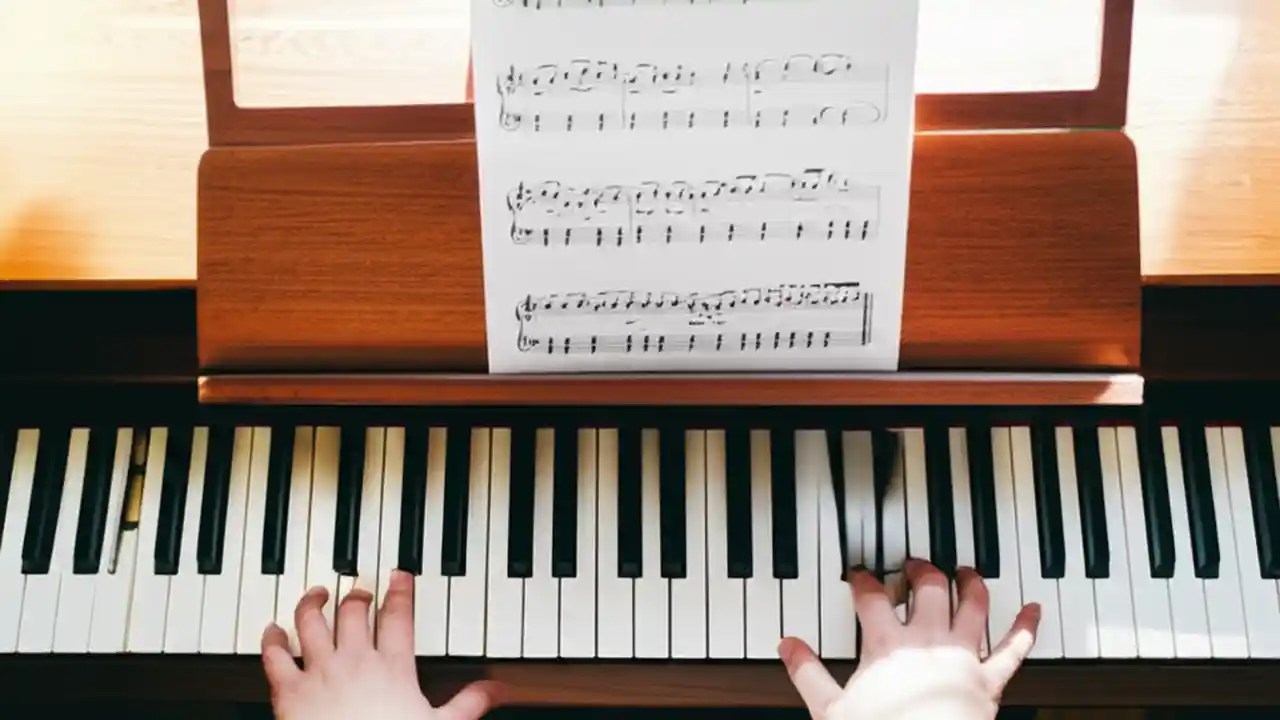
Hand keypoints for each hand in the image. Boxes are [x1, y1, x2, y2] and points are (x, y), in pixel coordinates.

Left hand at [261, 570, 504, 719]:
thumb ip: (469, 704)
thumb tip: (497, 690)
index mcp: (392, 667)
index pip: (398, 615)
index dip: (399, 590)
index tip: (398, 576)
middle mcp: (354, 660)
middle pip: (353, 611)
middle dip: (355, 595)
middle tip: (358, 590)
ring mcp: (320, 673)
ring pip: (311, 620)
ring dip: (312, 602)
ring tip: (316, 593)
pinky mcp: (289, 692)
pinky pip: (274, 655)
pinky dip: (271, 638)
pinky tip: (272, 629)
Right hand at [779, 559, 1039, 719]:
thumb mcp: (830, 710)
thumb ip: (808, 673)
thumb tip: (788, 646)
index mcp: (887, 646)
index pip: (871, 596)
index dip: (863, 580)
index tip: (859, 576)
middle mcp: (928, 641)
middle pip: (927, 587)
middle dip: (920, 570)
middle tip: (913, 565)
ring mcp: (962, 657)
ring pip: (972, 604)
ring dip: (971, 582)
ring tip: (966, 570)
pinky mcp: (990, 680)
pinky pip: (1014, 648)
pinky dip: (1025, 626)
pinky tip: (1033, 609)